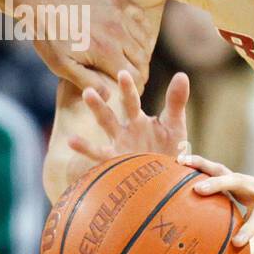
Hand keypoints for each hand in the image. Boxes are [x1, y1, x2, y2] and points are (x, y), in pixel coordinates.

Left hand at [31, 0, 150, 94]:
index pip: (135, 76)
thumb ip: (87, 82)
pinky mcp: (116, 0)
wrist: (42, 5)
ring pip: (144, 39)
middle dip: (139, 73)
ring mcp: (119, 13)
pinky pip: (140, 17)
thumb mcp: (62, 66)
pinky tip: (133, 38)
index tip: (131, 92)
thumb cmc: (50, 39)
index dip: (135, 88)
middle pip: (142, 59)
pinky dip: (142, 29)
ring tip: (131, 62)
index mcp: (106, 50)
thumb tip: (109, 96)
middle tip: (132, 80)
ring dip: (141, 53)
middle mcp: (117, 31)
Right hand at [69, 68, 189, 163]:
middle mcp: (124, 132)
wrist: (169, 179)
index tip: (122, 74)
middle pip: (109, 116)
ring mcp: (118, 147)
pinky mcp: (116, 164)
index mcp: (137, 121)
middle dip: (99, 105)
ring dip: (94, 119)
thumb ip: (176, 101)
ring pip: (102, 131)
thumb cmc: (171, 151)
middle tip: (89, 90)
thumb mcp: (174, 125)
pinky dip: (85, 148)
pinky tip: (71, 140)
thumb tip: (181, 74)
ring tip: (84, 104)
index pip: (130, 102)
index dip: (127, 89)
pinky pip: (98, 155)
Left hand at [181, 152, 253, 253]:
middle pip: (237, 179)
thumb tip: (216, 240)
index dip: (201, 166)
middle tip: (196, 190)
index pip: (221, 171)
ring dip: (252, 225)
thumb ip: (241, 217)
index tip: (178, 162)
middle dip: (217, 183)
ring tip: (238, 243)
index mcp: (249, 183)